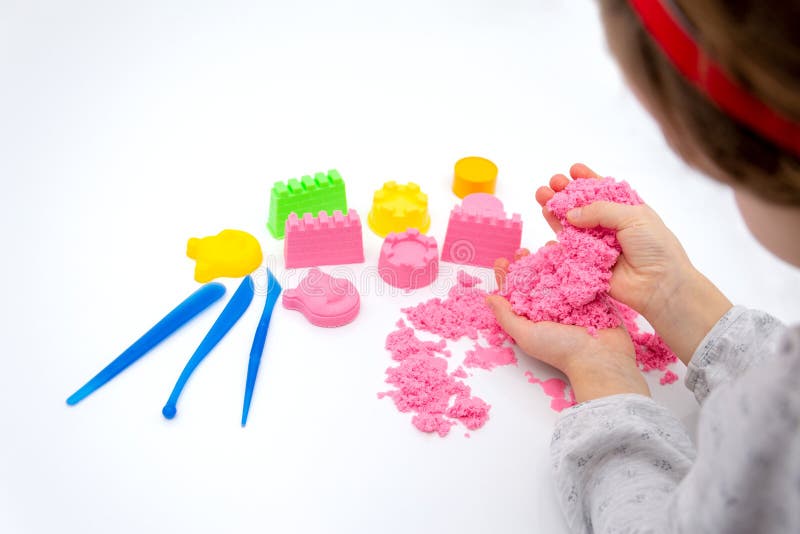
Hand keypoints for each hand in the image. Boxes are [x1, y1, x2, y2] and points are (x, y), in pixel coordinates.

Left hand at [488, 250, 648, 402]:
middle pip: (536, 279)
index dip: (507, 277)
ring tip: (548, 246)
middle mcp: (551, 307)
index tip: (502, 261)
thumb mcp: (527, 335)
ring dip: (552, 258)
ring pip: (558, 273)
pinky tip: (569, 249)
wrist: (601, 358)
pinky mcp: (591, 294)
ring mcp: (572, 300)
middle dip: (528, 263)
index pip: (515, 293)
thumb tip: (488, 299)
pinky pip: (581, 274)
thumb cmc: (562, 351)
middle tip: (523, 251)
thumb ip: (507, 317)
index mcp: (533, 316)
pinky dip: (575, 261)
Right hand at [535, 163, 731, 363]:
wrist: (659, 285)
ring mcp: (596, 245)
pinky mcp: (586, 263)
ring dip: (556, 210)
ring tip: (541, 195)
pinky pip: (567, 249)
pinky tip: (547, 219)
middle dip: (566, 193)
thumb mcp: (632, 217)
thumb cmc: (654, 247)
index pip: (603, 191)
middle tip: (552, 182)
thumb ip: (600, 211)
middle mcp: (609, 226)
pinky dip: (556, 236)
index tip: (573, 170)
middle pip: (582, 206)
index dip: (587, 180)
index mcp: (626, 210)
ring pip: (571, 225)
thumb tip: (571, 214)